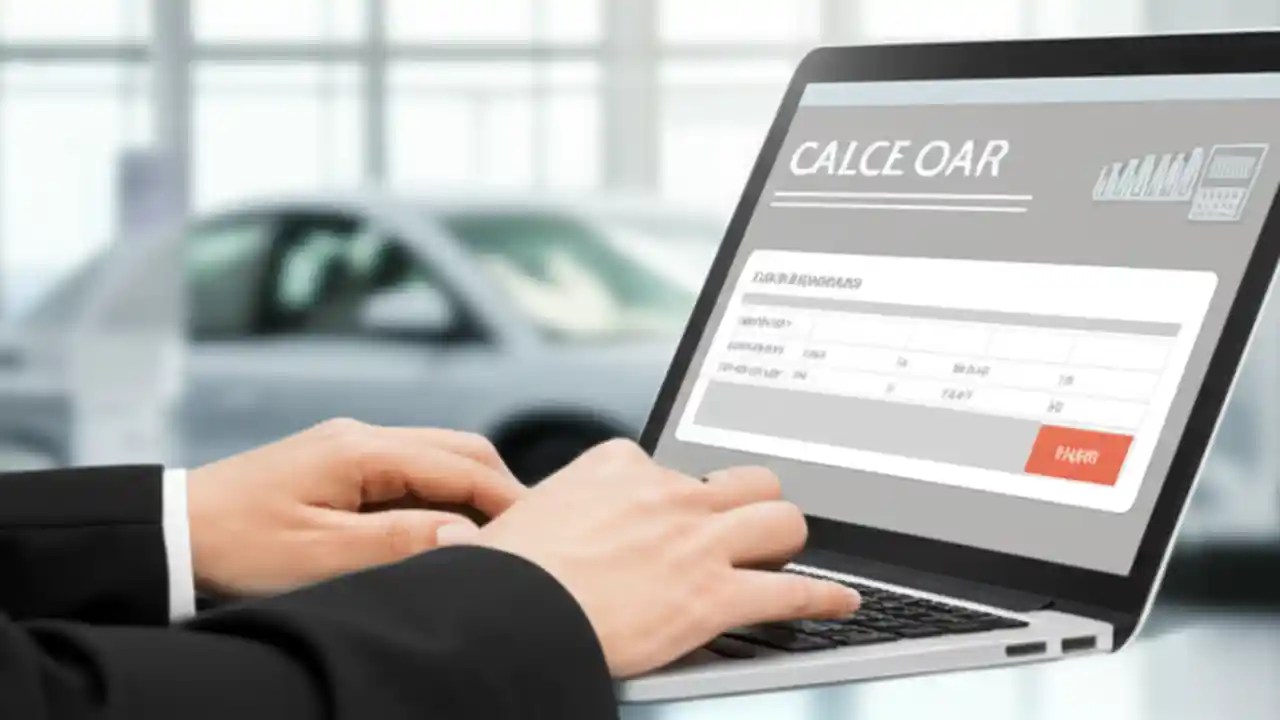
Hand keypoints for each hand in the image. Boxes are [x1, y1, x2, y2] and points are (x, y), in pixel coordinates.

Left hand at [187, 418, 523, 596]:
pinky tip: (439, 528)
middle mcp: (362, 435)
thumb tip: (466, 534)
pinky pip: (408, 467)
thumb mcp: (321, 554)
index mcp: (362, 450)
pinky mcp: (338, 461)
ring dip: (468, 490)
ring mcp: (350, 444)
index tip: (544, 528)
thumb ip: (398, 541)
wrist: (171, 529)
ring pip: (436, 455)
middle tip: (525, 533)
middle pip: (458, 448)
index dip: (508, 497)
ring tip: (488, 537)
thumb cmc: (239, 545)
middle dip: (498, 487)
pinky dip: (437, 492)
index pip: (462, 465)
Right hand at [440, 439, 859, 677]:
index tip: (678, 510)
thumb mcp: (508, 526)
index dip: (678, 493)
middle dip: (752, 503)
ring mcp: (696, 542)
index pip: (668, 465)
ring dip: (786, 540)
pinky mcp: (714, 595)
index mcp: (615, 467)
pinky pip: (793, 591)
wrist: (508, 614)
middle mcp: (665, 494)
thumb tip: (465, 533)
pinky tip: (841, 601)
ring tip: (786, 554)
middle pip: (745, 481)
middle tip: (748, 527)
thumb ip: (523, 523)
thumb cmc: (499, 578)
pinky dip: (823, 598)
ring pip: (780, 521)